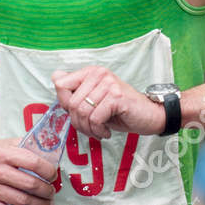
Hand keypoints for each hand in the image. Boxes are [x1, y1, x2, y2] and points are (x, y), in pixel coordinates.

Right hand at [0, 137, 58, 204]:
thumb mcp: (5, 144)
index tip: (53, 176)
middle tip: (51, 193)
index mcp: (4, 154)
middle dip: (47, 191)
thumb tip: (50, 154)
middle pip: (31, 185)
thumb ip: (25, 147)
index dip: (49, 172)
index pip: (34, 163)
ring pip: (23, 202)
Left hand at [52, 67, 166, 139]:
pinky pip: (95, 118)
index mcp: (91, 72)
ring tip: (98, 132)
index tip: (78, 113)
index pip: (60, 84)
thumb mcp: (94, 101)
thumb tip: (55, 77)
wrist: (149, 116)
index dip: (64, 103)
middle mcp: (99, 73)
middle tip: (90, 129)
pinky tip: (106, 132)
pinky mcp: (116, 97)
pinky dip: (98, 131)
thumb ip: (75, 91)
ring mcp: (108, 84)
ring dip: (88, 129)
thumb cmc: (120, 111)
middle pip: (70, 102)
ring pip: (82, 112)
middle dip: (78, 122)